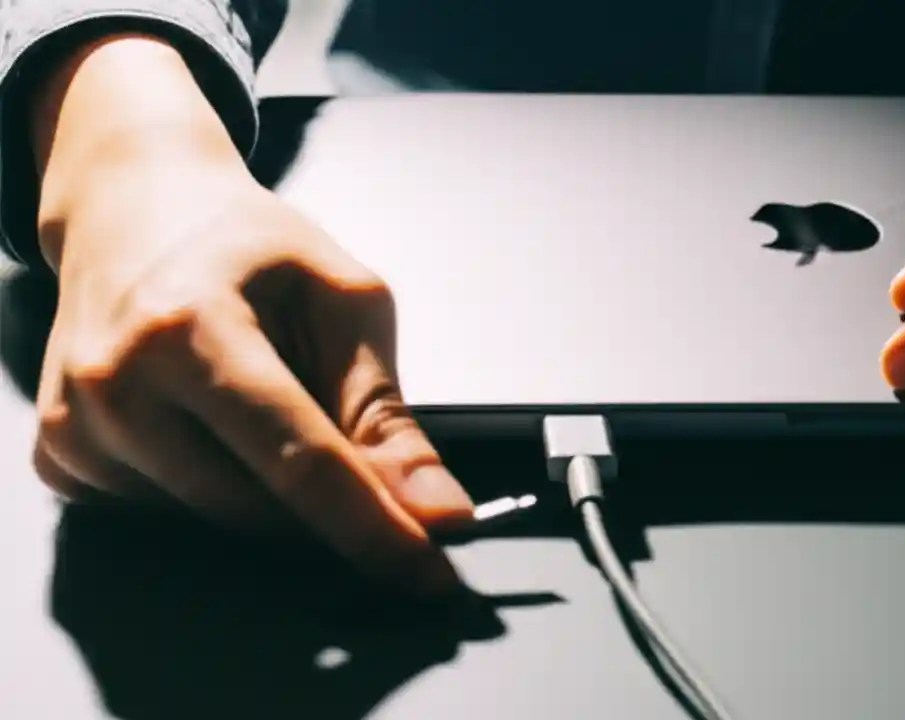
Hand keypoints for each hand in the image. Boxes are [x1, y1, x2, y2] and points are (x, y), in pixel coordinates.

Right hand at [30, 35, 472, 591]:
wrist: (137, 214)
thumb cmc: (247, 246)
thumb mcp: (343, 301)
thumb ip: (384, 413)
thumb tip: (434, 507)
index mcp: (192, 326)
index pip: (299, 462)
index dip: (372, 528)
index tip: (428, 573)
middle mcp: (117, 384)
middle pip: (260, 509)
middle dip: (332, 506)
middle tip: (361, 455)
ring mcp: (76, 429)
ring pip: (219, 524)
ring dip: (272, 494)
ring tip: (265, 399)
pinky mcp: (61, 460)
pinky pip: (171, 518)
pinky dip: (217, 488)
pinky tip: (212, 421)